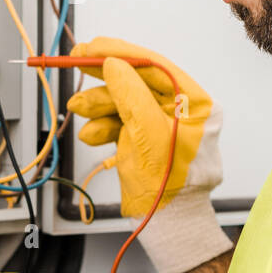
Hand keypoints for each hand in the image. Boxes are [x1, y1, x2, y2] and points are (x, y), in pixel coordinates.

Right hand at [65, 37, 231, 272]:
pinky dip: (103, 125)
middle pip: (136, 80)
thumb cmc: (168, 188)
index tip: (93, 46)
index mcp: (195, 104)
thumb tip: (114, 64)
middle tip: (76, 64)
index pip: (156, 66)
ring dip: (98, 104)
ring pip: (123, 101)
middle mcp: (180, 110)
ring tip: (79, 109)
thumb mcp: (148, 136)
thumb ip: (131, 95)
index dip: (121, 52)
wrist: (165, 226)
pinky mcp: (143, 138)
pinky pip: (119, 121)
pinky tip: (93, 135)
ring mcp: (161, 124)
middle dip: (104, 79)